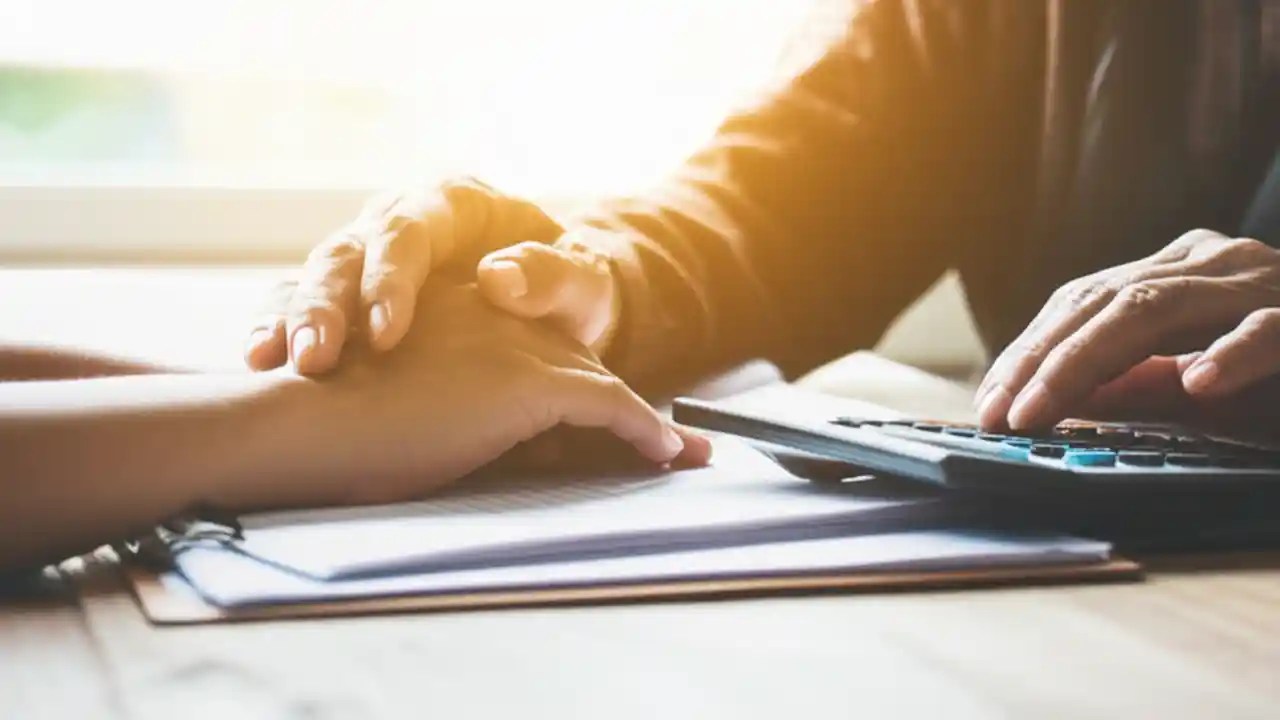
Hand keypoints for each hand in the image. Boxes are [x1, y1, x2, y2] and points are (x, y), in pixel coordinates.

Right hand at [245, 177, 619, 374]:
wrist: (549, 309)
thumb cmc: (568, 294)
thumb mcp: (582, 286)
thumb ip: (553, 277)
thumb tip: (499, 279)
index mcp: (455, 203)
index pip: (412, 231)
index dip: (392, 279)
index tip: (386, 336)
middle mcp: (400, 220)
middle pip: (347, 250)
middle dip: (327, 304)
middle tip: (315, 358)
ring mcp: (366, 256)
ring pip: (314, 276)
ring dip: (293, 319)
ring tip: (275, 364)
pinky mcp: (347, 294)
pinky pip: (298, 304)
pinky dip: (278, 329)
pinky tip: (260, 365)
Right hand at [264, 281, 709, 506]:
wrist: (297, 422)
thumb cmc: (320, 424)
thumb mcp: (383, 390)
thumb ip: (428, 388)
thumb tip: (454, 429)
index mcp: (446, 303)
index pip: (524, 339)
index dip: (570, 376)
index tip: (603, 408)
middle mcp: (486, 311)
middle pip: (571, 356)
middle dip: (623, 399)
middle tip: (672, 436)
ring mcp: (511, 342)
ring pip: (599, 379)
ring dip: (647, 419)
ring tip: (683, 448)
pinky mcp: (528, 381)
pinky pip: (608, 405)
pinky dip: (644, 430)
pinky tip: (668, 454)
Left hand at [976, 229, 1279, 430]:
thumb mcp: (1196, 384)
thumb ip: (1133, 385)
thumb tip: (1055, 400)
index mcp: (1177, 273)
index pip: (1082, 302)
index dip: (1029, 351)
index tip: (989, 403)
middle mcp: (1211, 263)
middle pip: (1104, 300)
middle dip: (1042, 361)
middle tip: (1001, 414)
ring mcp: (1263, 281)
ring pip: (1161, 304)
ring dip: (1092, 360)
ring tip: (1045, 408)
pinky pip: (1269, 328)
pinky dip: (1234, 355)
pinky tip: (1198, 385)